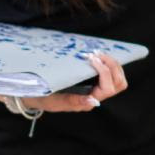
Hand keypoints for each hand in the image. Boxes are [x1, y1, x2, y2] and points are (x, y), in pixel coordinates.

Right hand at [5, 51, 128, 114]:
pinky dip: (109, 64)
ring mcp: (96, 90)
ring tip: (98, 53)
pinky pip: (112, 75)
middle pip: (118, 83)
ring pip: (118, 79)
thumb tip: (93, 101)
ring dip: (112, 64)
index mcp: (86, 101)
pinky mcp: (94, 82)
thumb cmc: (43, 97)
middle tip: (96, 53)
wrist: (35, 95)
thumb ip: (73, 100)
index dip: (104, 72)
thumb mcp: (54, 100)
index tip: (91, 58)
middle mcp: (94, 96)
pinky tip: (97, 56)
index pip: (107, 88)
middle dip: (112, 66)